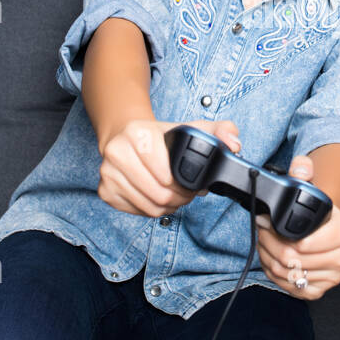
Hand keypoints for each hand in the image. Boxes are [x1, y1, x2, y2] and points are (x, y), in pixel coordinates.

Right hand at [97, 118, 240, 217]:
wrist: (126, 134)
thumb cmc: (160, 135)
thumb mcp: (192, 127)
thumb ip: (220, 131)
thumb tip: (233, 144)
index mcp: (137, 134)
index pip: (165, 174)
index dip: (184, 183)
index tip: (191, 181)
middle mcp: (117, 152)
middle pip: (159, 193)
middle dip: (179, 198)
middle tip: (186, 192)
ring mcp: (108, 173)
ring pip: (149, 206)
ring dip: (168, 206)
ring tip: (174, 194)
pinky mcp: (105, 190)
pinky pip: (136, 212)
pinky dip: (152, 209)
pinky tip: (157, 196)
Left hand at [254, 154, 339, 299]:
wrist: (327, 230)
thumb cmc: (318, 213)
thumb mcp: (311, 187)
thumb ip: (303, 171)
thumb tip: (300, 165)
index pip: (302, 244)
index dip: (275, 232)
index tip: (265, 221)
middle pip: (292, 260)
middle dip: (268, 244)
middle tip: (261, 231)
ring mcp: (333, 278)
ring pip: (286, 274)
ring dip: (268, 258)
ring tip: (265, 243)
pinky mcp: (320, 291)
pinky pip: (290, 288)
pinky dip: (275, 275)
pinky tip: (273, 259)